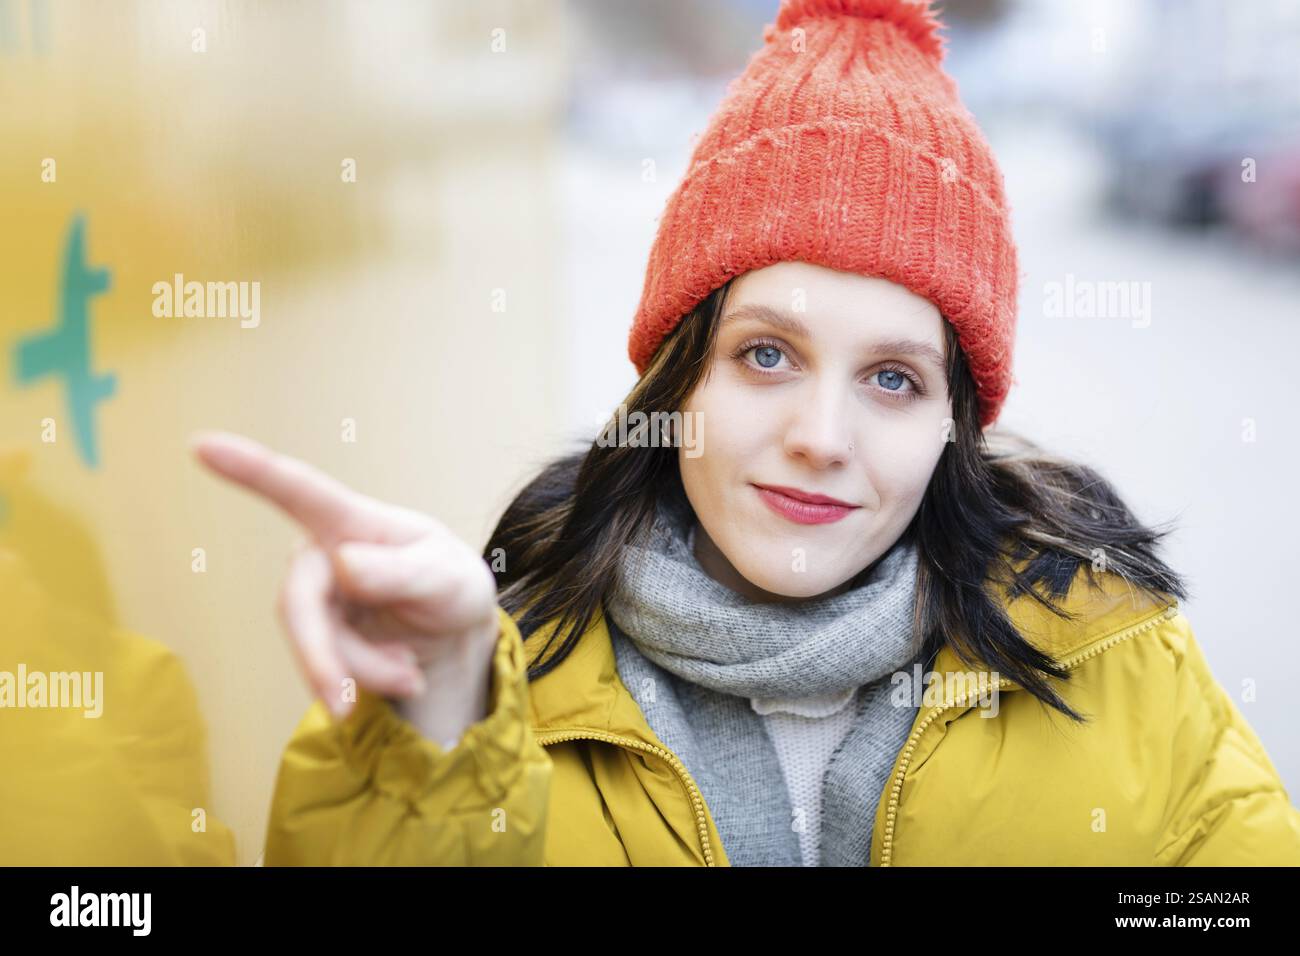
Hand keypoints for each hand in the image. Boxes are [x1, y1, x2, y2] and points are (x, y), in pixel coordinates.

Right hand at [190, 431, 499, 733]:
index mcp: (354, 521)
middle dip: (324, 658)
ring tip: (410, 671)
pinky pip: (324, 668)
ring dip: (362, 673)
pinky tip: (400, 671)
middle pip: (297, 605)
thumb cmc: (450, 586)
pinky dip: (362, 681)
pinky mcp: (314, 631)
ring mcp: (313, 594)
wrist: (451, 633)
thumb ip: (402, 572)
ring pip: (314, 646)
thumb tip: (343, 565)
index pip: (300, 491)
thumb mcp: (449, 580)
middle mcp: (322, 552)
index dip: (252, 470)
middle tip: (343, 706)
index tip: (202, 444)